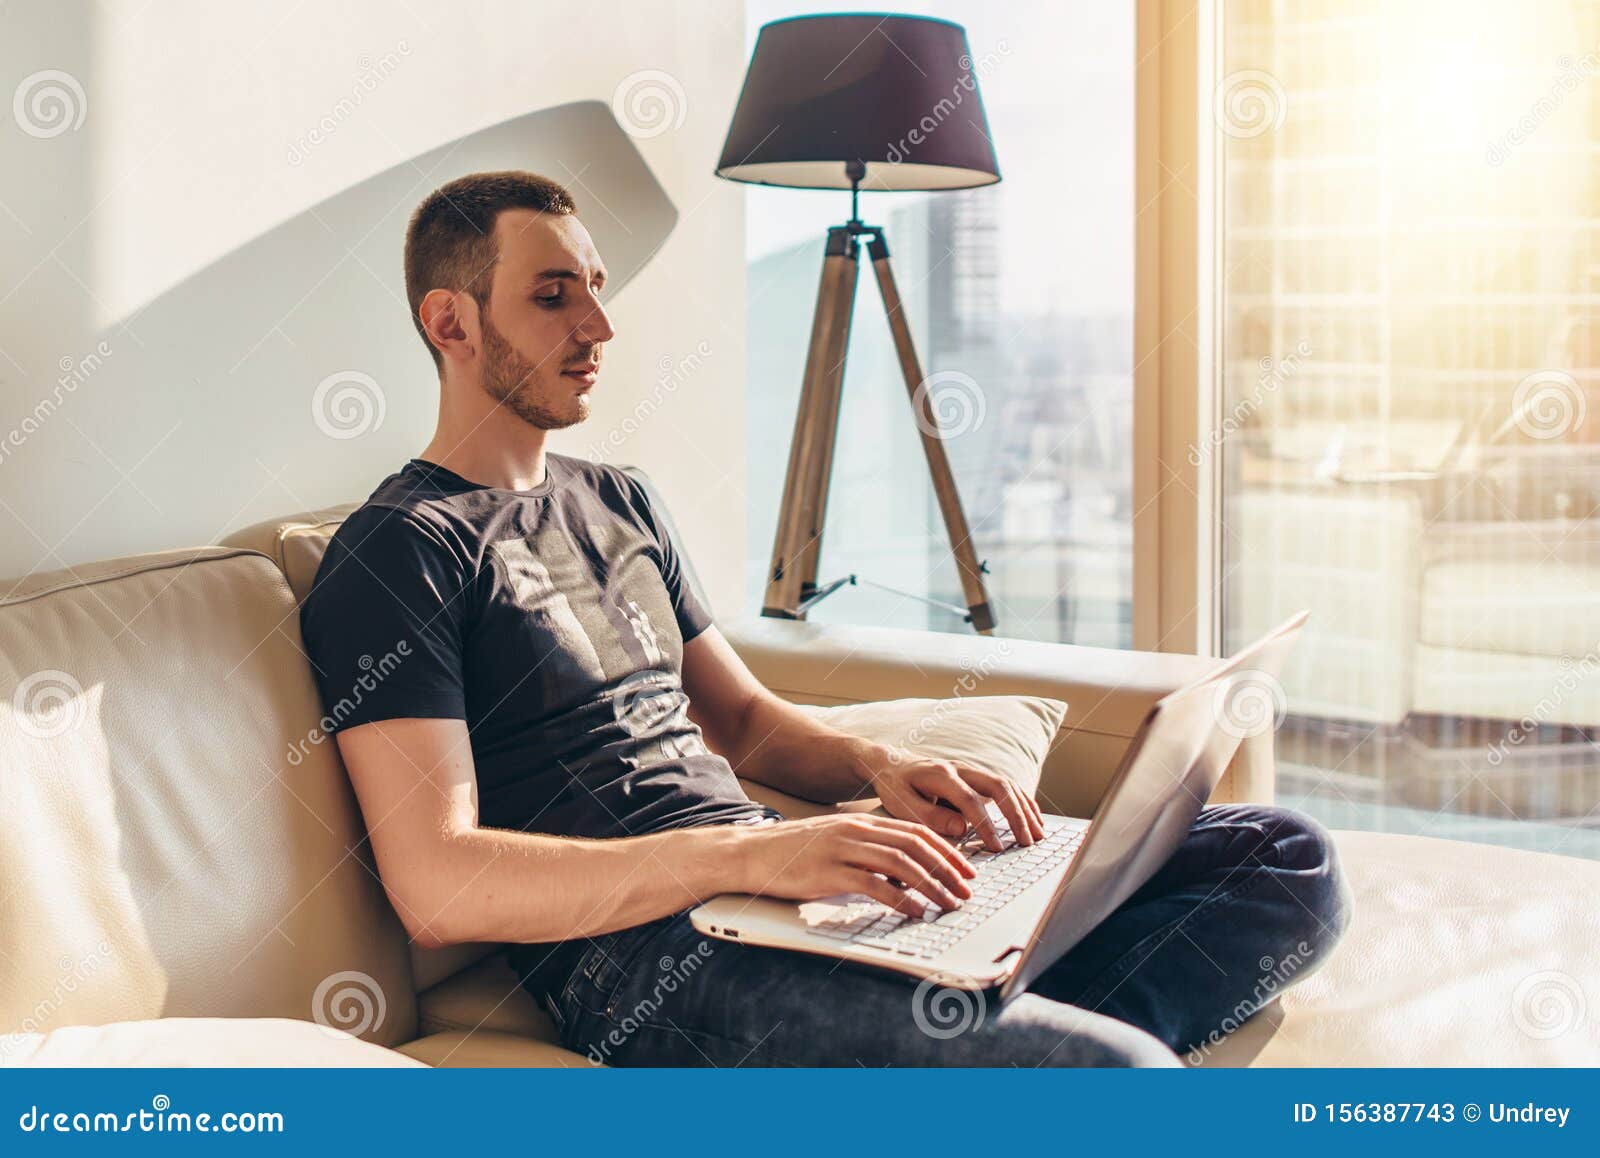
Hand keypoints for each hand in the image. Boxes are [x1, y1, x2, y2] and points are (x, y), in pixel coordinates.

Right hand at [734, 814, 976, 915]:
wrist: (751, 853)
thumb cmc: (792, 854)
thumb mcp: (835, 844)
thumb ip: (866, 854)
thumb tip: (900, 876)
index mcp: (861, 822)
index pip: (916, 831)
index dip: (946, 850)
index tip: (965, 870)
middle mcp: (856, 831)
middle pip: (916, 845)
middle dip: (948, 868)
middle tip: (967, 890)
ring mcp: (843, 850)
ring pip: (902, 864)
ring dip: (932, 885)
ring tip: (949, 904)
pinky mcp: (830, 872)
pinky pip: (875, 885)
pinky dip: (901, 899)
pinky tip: (915, 912)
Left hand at [862, 748, 1045, 851]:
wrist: (891, 763)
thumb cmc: (895, 786)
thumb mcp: (901, 804)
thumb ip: (929, 816)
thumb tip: (962, 827)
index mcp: (941, 775)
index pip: (970, 800)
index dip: (986, 823)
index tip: (997, 847)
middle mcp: (960, 768)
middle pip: (998, 786)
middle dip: (1016, 814)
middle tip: (1028, 842)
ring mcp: (971, 769)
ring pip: (1007, 783)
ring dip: (1025, 808)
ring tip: (1039, 834)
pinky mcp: (977, 776)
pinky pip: (1006, 785)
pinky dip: (1022, 800)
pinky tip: (1033, 818)